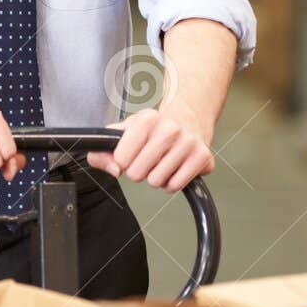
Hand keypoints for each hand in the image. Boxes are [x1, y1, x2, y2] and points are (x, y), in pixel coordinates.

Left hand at [97, 107, 215, 192]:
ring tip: (163, 161)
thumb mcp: (124, 132)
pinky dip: (172, 183)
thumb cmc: (153, 129)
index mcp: (147, 119)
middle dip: (140, 171)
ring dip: (157, 177)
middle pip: (137, 174)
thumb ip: (103, 152)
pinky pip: (175, 186)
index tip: (132, 152)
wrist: (189, 119)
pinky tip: (175, 167)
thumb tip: (113, 170)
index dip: (124, 160)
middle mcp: (170, 129)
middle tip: (149, 158)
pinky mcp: (203, 157)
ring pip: (157, 182)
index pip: (120, 159)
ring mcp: (189, 143)